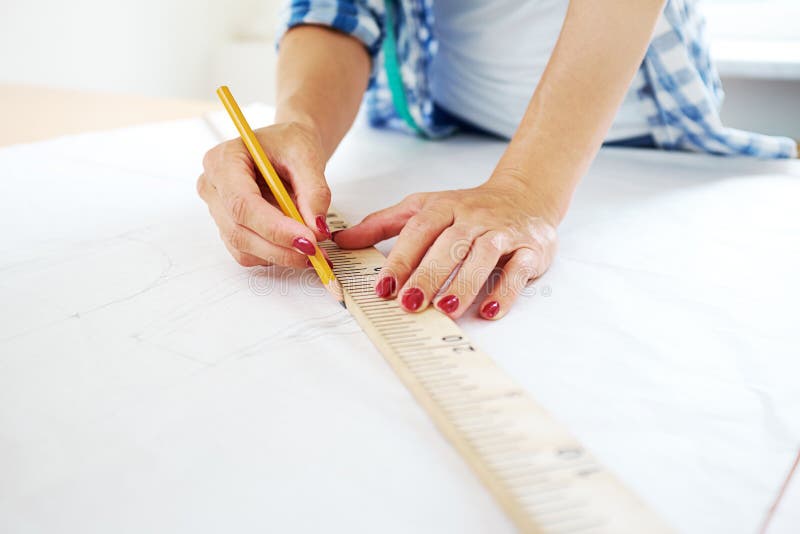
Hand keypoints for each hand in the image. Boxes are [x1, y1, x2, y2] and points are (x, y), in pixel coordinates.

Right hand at [197, 122, 331, 267]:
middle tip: (316, 252)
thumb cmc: (290, 144)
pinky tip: (296, 245)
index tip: (307, 241)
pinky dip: (275, 255)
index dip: (274, 227)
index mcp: (223, 160)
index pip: (242, 203)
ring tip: (312, 248)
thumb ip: (315, 192)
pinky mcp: (228, 228)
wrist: (287, 149)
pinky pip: (249, 253)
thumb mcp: (308, 157)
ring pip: (243, 247)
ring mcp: (218, 210)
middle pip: (239, 231)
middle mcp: (213, 187)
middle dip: (280, 247)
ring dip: (280, 255)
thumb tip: (317, 229)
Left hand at [333, 179, 557, 319]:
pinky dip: (504, 291)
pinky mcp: (531, 249)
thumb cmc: (468, 209)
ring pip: (484, 256)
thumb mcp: (423, 208)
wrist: (525, 196)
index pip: (419, 231)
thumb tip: (340, 240)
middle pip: (450, 245)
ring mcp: (503, 233)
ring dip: (464, 283)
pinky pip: (518, 270)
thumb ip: (382, 224)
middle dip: (429, 275)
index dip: (400, 259)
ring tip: (446, 309)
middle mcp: (474, 218)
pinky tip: (489, 311)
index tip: (383, 288)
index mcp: (444, 208)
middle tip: (410, 303)